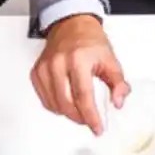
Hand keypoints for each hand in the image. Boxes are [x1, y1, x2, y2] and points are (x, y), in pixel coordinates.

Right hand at [31, 15, 128, 134]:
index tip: (97, 127)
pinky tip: (66, 103)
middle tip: (89, 120)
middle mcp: (58, 64)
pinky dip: (56, 107)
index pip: (83, 96)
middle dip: (80, 118)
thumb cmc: (89, 41)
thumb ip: (118, 83)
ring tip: (79, 111)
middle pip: (66, 104)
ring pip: (54, 105)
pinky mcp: (36, 73)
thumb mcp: (110, 60)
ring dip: (68, 113)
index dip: (91, 116)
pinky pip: (45, 100)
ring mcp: (45, 69)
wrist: (71, 26)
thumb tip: (118, 102)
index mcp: (78, 59)